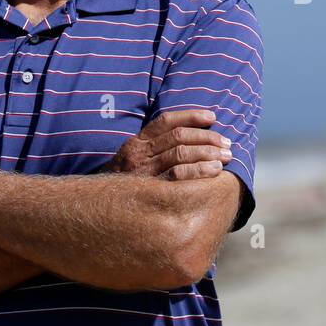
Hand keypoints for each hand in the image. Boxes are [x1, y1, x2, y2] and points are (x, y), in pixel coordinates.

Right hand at [103, 109, 232, 180]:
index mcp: (136, 143)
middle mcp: (138, 154)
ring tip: (226, 157)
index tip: (212, 116)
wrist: (99, 210)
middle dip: (207, 138)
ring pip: (181, 154)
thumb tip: (187, 140)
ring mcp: (143, 172)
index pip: (166, 121)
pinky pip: (178, 177)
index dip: (191, 116)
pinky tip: (214, 172)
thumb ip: (152, 150)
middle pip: (179, 137)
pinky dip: (199, 171)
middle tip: (227, 143)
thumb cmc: (123, 186)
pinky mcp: (150, 191)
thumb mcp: (131, 163)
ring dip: (208, 153)